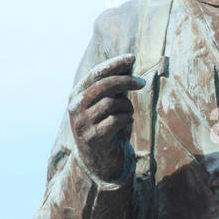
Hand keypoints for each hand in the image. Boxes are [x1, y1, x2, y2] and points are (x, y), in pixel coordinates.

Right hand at [68, 53, 145, 182]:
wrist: (98, 160)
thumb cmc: (105, 125)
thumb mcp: (108, 103)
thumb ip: (115, 85)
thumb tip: (129, 62)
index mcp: (76, 94)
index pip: (96, 73)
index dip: (114, 64)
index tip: (132, 58)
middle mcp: (75, 107)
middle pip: (104, 85)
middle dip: (126, 81)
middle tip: (142, 83)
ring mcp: (82, 122)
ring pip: (112, 103)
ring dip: (127, 106)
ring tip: (128, 113)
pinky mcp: (93, 137)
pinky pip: (117, 120)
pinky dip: (126, 119)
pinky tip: (126, 123)